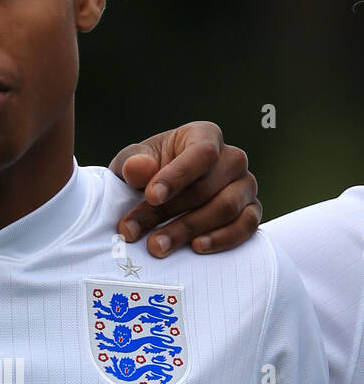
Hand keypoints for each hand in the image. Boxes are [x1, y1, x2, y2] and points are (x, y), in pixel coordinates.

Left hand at [109, 122, 261, 256]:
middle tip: (134, 231)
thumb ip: (132, 163)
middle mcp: (232, 159)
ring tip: (157, 246)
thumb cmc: (148, 174)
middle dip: (167, 212)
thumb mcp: (132, 164)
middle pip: (207, 187)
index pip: (202, 152)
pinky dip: (222, 239)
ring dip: (188, 229)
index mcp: (204, 136)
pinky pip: (246, 226)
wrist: (161, 198)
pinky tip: (196, 247)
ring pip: (226, 208)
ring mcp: (245, 186)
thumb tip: (136, 168)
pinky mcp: (251, 212)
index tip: (152, 196)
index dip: (177, 175)